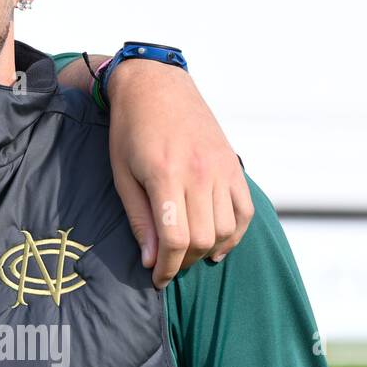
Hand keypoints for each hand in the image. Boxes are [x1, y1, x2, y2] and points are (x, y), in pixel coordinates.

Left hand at [106, 60, 252, 288]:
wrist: (156, 87)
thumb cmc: (129, 130)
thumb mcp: (121, 174)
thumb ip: (139, 219)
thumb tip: (151, 260)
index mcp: (166, 175)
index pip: (176, 238)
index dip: (167, 267)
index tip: (157, 279)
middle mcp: (199, 174)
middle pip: (203, 238)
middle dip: (184, 261)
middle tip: (168, 266)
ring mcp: (221, 169)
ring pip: (226, 229)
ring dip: (207, 250)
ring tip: (188, 255)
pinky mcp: (233, 165)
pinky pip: (244, 210)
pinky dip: (235, 234)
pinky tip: (217, 245)